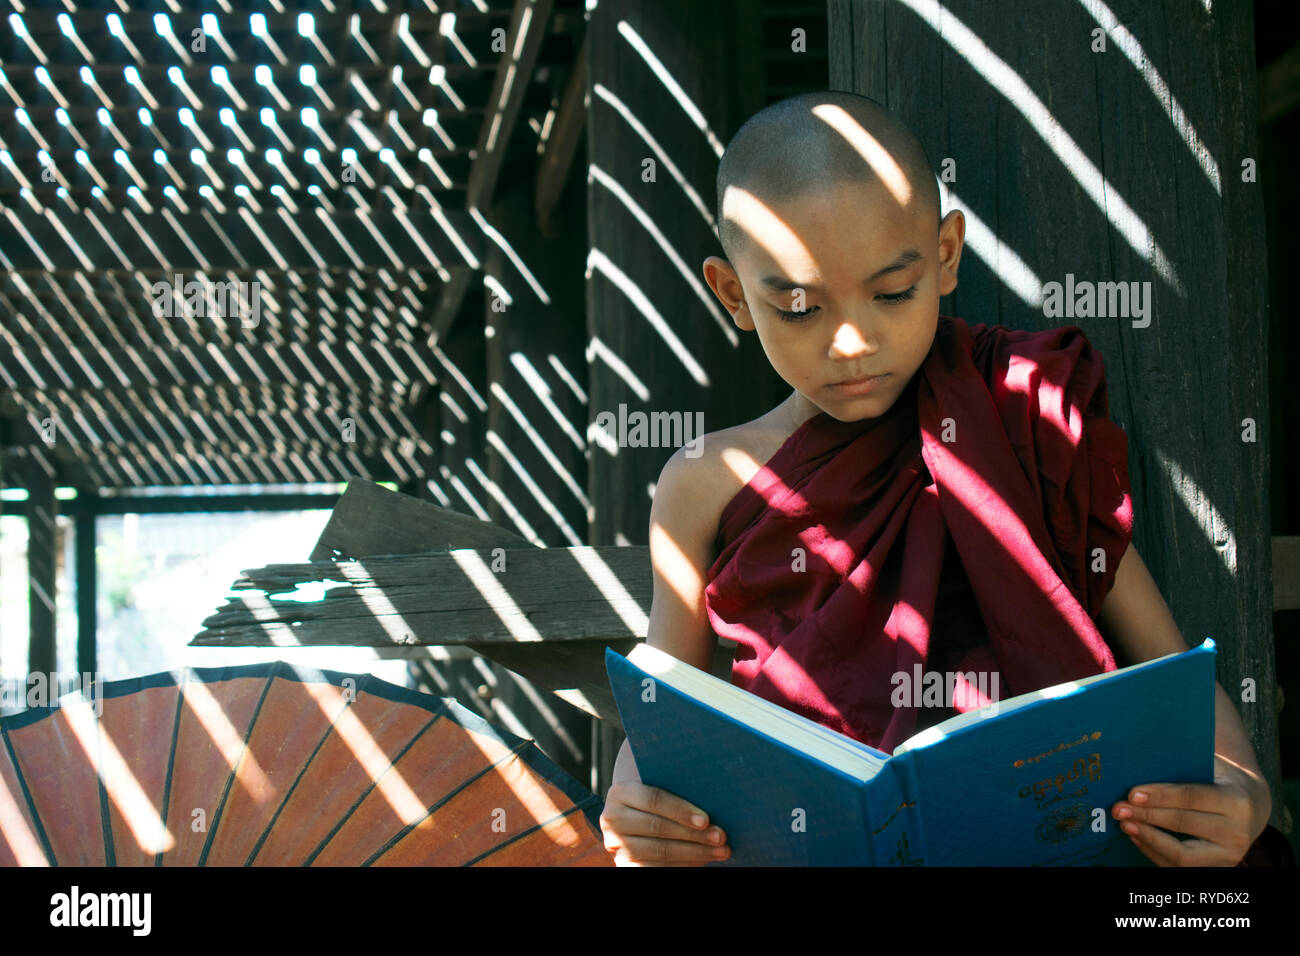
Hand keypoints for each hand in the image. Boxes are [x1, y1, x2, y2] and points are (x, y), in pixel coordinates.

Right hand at [600, 781, 731, 865]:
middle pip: (658, 826)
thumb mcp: (660, 789)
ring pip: (660, 850)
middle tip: (721, 837)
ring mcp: (616, 846)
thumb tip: (713, 796)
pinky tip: (703, 860)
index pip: (653, 799)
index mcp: (620, 792)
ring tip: (720, 851)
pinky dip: (684, 865)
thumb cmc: (658, 802)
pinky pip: (657, 868)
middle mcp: (612, 819)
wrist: (633, 822)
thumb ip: (676, 788)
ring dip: (695, 852)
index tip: (706, 820)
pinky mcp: (624, 866)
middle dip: (694, 834)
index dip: (681, 810)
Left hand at [1109, 753, 1271, 864]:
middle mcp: (1237, 832)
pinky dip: (1154, 852)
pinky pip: (1180, 866)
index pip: (1192, 797)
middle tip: (1119, 808)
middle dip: (1147, 816)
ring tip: (1125, 823)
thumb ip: (1181, 765)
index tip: (1132, 794)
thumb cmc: (1220, 779)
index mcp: (1237, 800)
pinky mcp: (1218, 868)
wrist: (1253, 806)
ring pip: (1182, 855)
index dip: (1160, 796)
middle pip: (1184, 824)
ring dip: (1148, 839)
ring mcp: (1230, 855)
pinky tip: (1137, 836)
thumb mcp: (1210, 765)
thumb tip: (1137, 761)